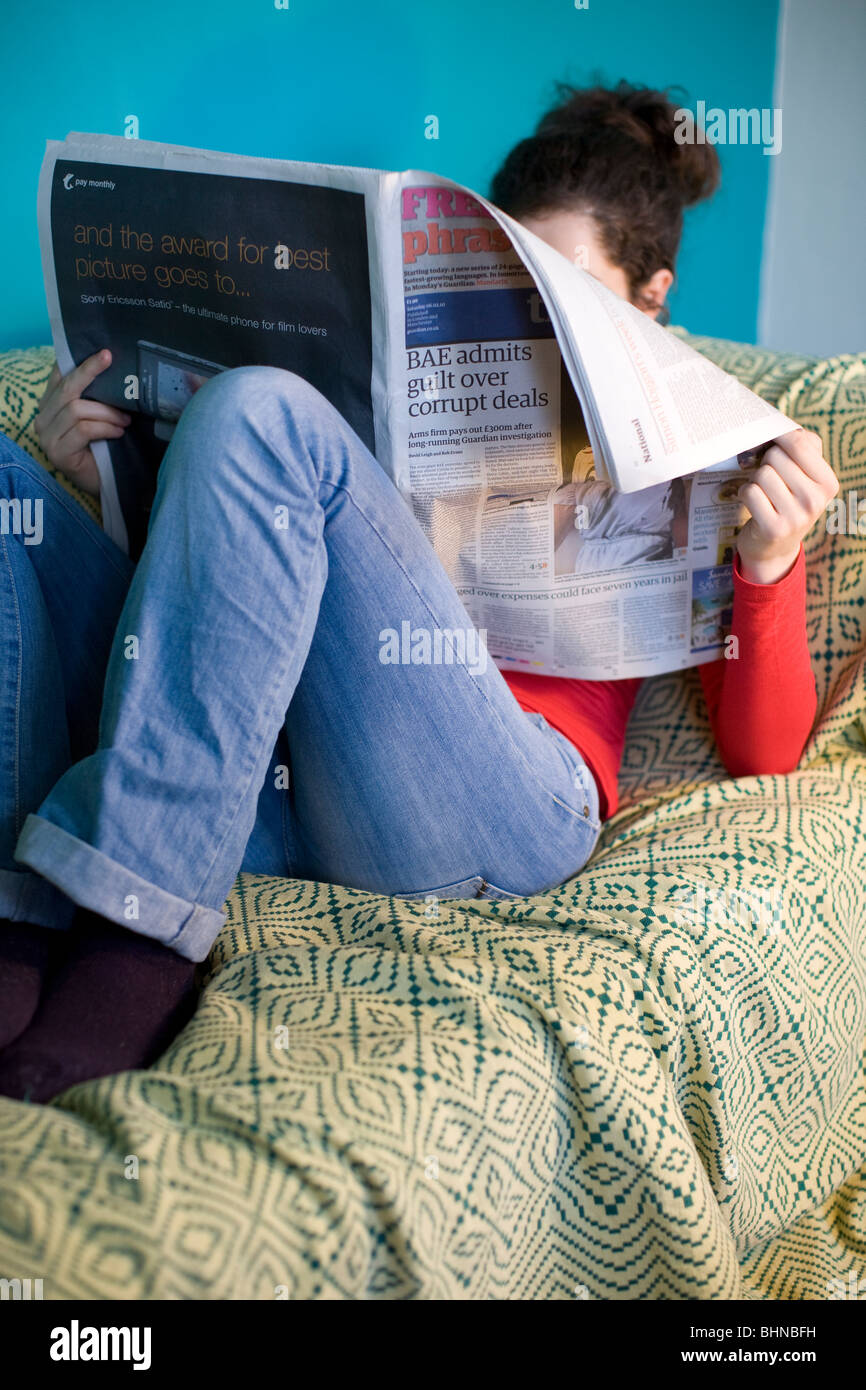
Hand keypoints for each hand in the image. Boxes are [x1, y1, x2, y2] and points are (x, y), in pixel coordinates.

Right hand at [34, 349, 131, 497]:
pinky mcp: (57, 453)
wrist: (107, 483)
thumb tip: (112, 362)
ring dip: (107, 412)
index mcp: (50, 404)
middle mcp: (43, 418)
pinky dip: (105, 428)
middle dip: (91, 373)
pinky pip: (83, 430)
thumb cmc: (105, 445)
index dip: (80, 363)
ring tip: (125, 419)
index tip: (104, 353)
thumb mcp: (98, 414)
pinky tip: (118, 431)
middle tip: (111, 361)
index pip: (59, 375)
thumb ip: (95, 394)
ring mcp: (47, 437)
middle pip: (67, 389)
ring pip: (76, 410)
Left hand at [735, 428, 837, 583]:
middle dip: (765, 463)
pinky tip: (753, 503)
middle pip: (775, 456)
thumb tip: (787, 427)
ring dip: (754, 480)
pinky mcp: (773, 528)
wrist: (774, 547)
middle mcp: (816, 500)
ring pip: (761, 473)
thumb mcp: (804, 476)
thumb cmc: (787, 501)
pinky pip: (749, 492)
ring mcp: (796, 516)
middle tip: (769, 479)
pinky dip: (744, 493)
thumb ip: (803, 447)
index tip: (771, 444)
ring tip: (762, 493)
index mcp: (828, 482)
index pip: (800, 443)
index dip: (778, 438)